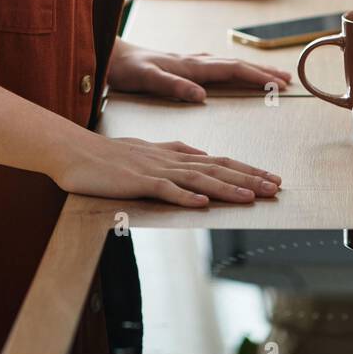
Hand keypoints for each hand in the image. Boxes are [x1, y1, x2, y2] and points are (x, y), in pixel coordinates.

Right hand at [52, 131, 281, 205]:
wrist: (75, 151)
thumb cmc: (109, 156)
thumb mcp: (147, 151)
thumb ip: (174, 151)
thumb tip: (201, 155)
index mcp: (174, 153)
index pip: (218, 161)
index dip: (246, 169)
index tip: (270, 178)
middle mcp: (170, 158)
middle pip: (217, 168)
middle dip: (249, 178)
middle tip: (277, 186)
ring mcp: (155, 169)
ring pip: (198, 179)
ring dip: (227, 188)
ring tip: (252, 196)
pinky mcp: (137, 181)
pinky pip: (165, 190)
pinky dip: (185, 196)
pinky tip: (202, 203)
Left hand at [106, 39, 291, 102]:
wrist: (109, 54)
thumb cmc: (125, 69)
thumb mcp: (146, 79)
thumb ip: (173, 86)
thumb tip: (202, 95)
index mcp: (190, 67)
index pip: (232, 70)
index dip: (257, 77)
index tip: (279, 83)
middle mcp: (193, 61)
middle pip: (235, 64)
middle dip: (262, 71)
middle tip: (288, 79)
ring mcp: (188, 61)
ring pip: (226, 64)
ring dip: (250, 69)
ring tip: (269, 75)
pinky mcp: (180, 64)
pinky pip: (215, 66)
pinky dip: (231, 69)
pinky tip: (229, 71)